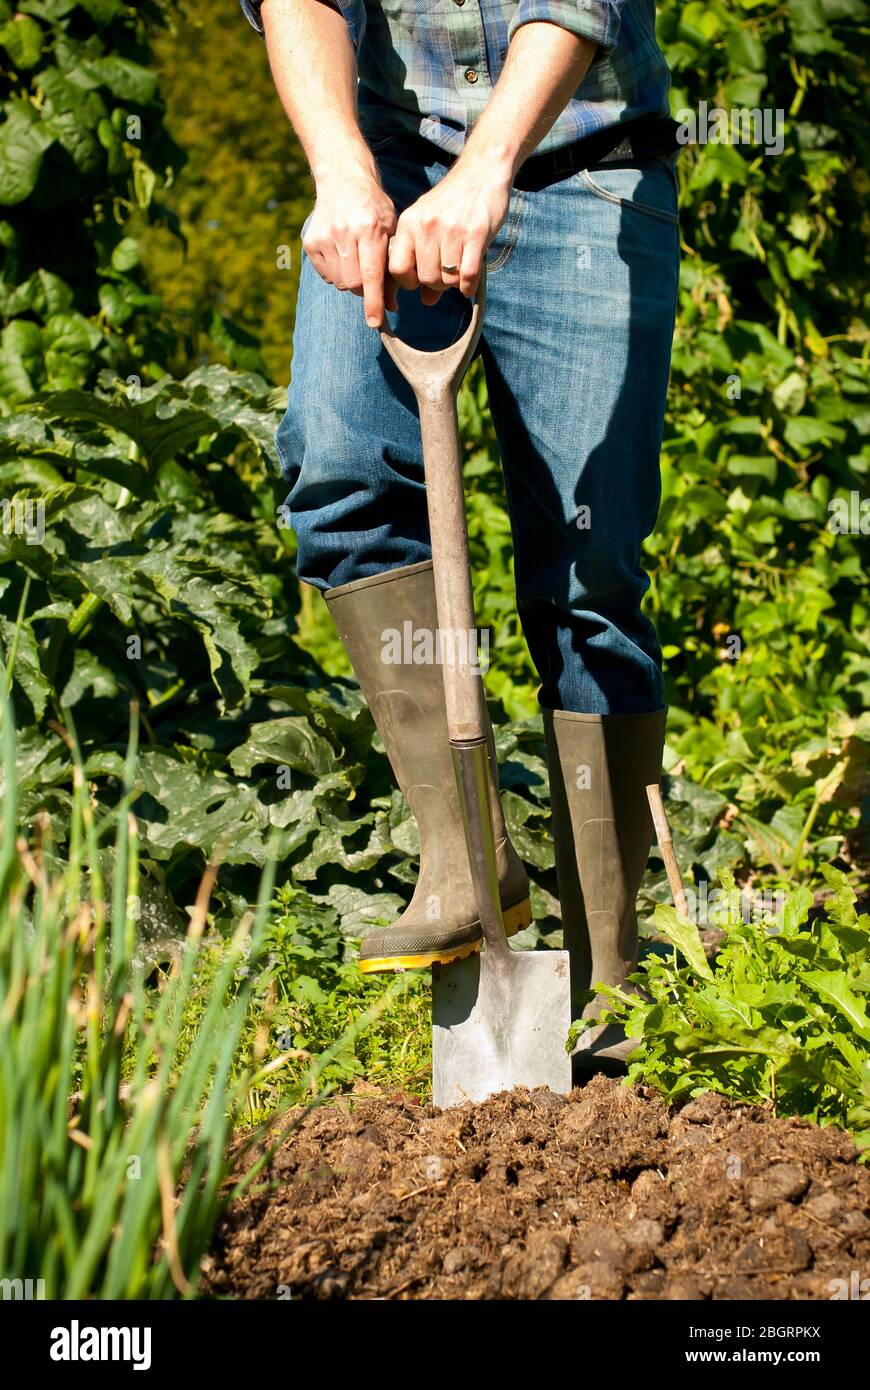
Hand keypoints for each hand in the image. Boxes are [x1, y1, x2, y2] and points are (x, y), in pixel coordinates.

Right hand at [303, 162, 398, 326]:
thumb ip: (393, 267)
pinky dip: (337, 273)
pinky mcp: (310, 241)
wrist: (342, 179)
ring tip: (357, 260)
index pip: (371, 276)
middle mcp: (344, 232)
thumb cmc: (374, 209)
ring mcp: (324, 237)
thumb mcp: (391, 230)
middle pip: (353, 284)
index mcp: (369, 228)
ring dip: (351, 281)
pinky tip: (343, 254)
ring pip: (339, 282)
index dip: (373, 302)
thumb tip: (391, 307)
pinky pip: (326, 275)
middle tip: (371, 276)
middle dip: (364, 289)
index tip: (375, 323)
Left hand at [388, 157, 511, 302]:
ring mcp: (452, 230)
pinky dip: (469, 286)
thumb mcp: (428, 225)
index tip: (420, 278)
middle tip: (446, 274)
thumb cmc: (452, 203)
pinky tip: (469, 282)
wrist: (481, 172)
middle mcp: (427, 226)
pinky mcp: (476, 234)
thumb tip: (427, 300)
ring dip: (454, 283)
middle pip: (425, 278)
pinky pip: (468, 275)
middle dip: (436, 284)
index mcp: (409, 223)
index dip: (408, 282)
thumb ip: (422, 259)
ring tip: (459, 270)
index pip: (397, 269)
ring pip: (447, 279)